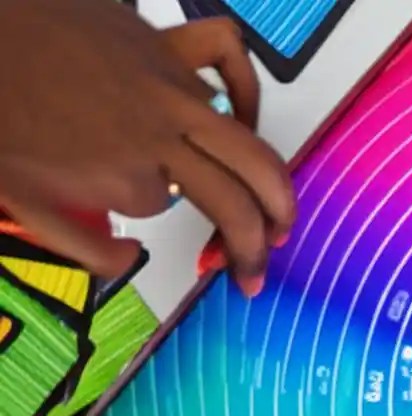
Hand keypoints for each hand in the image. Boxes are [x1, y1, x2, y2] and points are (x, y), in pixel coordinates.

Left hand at [0, 0, 293, 295]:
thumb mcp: (26, 203)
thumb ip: (86, 247)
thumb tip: (134, 259)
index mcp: (130, 172)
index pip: (189, 220)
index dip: (203, 245)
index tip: (208, 264)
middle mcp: (164, 128)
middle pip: (247, 190)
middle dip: (265, 233)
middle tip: (264, 254)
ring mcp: (170, 80)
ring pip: (246, 137)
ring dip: (268, 180)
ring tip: (272, 202)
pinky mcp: (163, 42)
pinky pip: (228, 54)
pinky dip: (246, 85)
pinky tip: (242, 112)